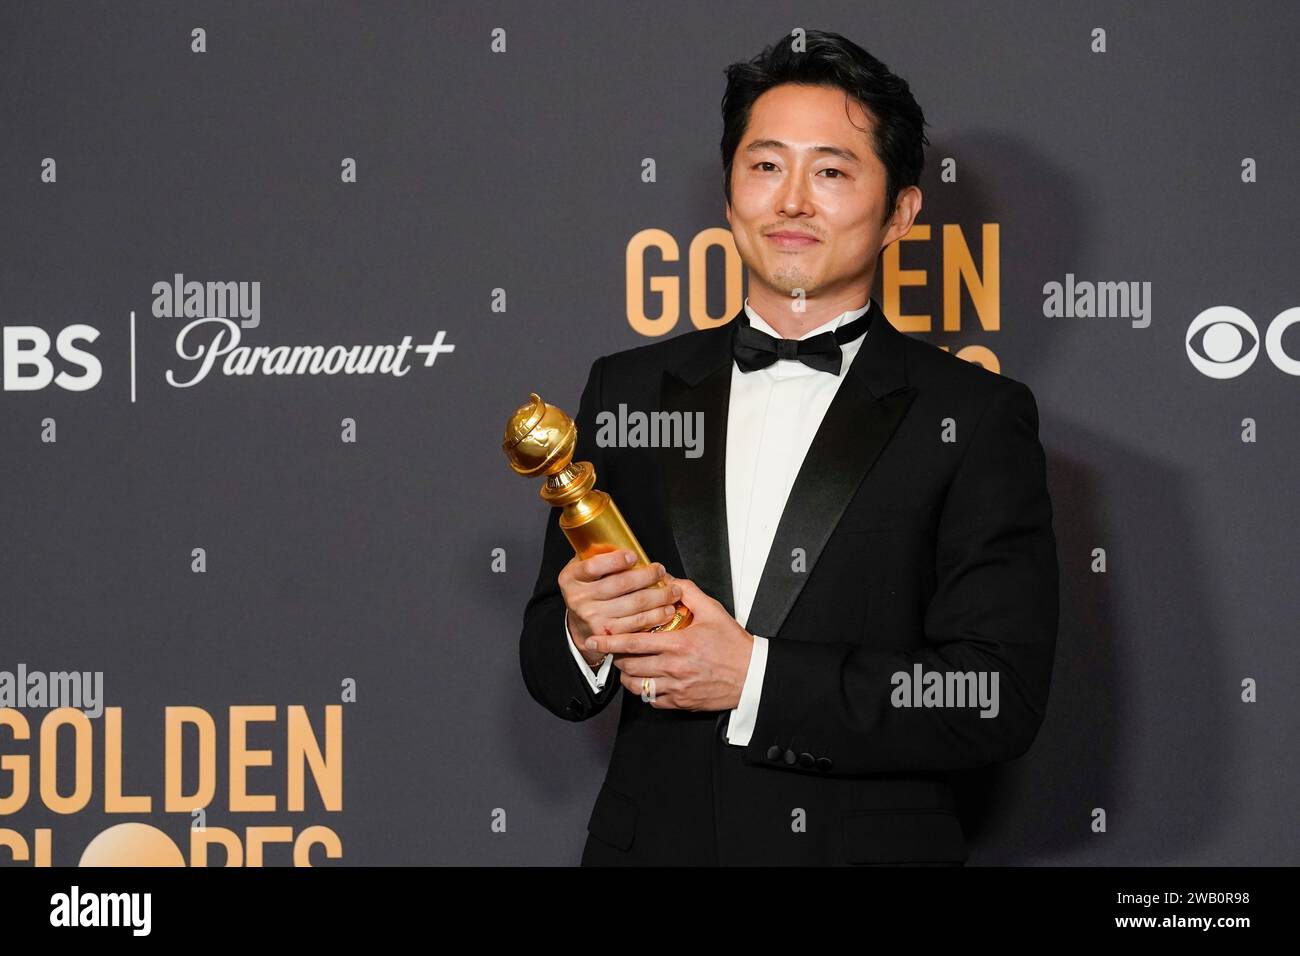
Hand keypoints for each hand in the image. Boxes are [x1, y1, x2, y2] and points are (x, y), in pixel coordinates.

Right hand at [558, 550, 681, 667]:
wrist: (580, 625)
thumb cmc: (588, 589)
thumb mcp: (583, 570)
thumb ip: (598, 556)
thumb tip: (626, 541)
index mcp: (571, 577)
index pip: (593, 566)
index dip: (615, 561)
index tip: (634, 555)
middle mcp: (579, 598)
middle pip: (620, 585)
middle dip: (646, 576)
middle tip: (661, 570)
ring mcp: (592, 618)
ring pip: (634, 605)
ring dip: (659, 596)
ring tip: (673, 590)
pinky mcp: (607, 635)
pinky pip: (637, 623)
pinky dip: (656, 616)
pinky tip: (667, 609)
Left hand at [582, 577, 754, 711]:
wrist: (753, 675)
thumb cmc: (733, 645)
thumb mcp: (713, 611)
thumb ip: (688, 591)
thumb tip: (667, 578)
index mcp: (678, 644)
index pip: (634, 643)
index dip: (610, 641)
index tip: (595, 638)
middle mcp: (674, 668)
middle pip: (629, 665)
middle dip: (616, 657)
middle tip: (613, 650)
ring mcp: (676, 688)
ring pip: (637, 686)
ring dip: (628, 676)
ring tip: (628, 665)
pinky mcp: (681, 703)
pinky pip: (652, 701)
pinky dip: (645, 691)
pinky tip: (648, 680)